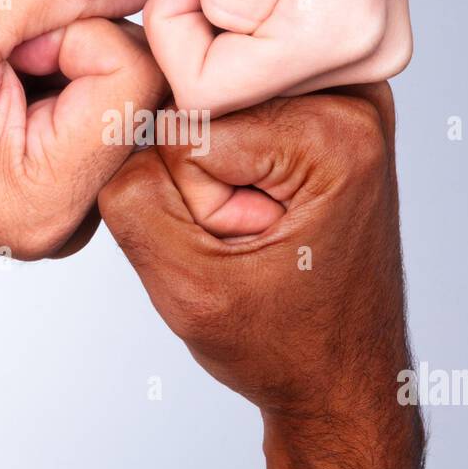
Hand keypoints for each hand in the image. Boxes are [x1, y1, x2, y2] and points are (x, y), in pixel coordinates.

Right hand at [0, 0, 163, 256]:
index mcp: (47, 198)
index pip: (138, 76)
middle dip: (70, 42)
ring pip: (115, 86)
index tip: (8, 41)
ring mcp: (62, 201)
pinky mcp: (51, 178)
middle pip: (136, 85)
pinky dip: (50, 69)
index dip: (80, 29)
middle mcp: (66, 216)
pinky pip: (90, 100)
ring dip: (56, 52)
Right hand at [98, 83, 409, 418]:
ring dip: (215, 171)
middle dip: (205, 179)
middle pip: (199, 104)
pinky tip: (266, 204)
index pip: (185, 129)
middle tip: (258, 238)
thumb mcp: (187, 285)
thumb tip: (117, 110)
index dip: (196, 202)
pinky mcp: (324, 103)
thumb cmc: (286, 343)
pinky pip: (228, 111)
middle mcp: (350, 94)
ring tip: (265, 226)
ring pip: (206, 106)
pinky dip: (230, 162)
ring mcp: (340, 93)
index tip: (252, 246)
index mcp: (336, 132)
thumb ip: (131, 192)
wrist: (341, 375)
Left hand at [145, 0, 411, 116]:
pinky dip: (242, 13)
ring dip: (221, 12)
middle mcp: (367, 57)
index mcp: (343, 31)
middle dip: (200, 17)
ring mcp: (362, 55)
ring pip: (241, 73)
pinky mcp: (349, 45)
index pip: (207, 90)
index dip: (174, 26)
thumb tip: (219, 41)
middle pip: (227, 88)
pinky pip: (261, 57)